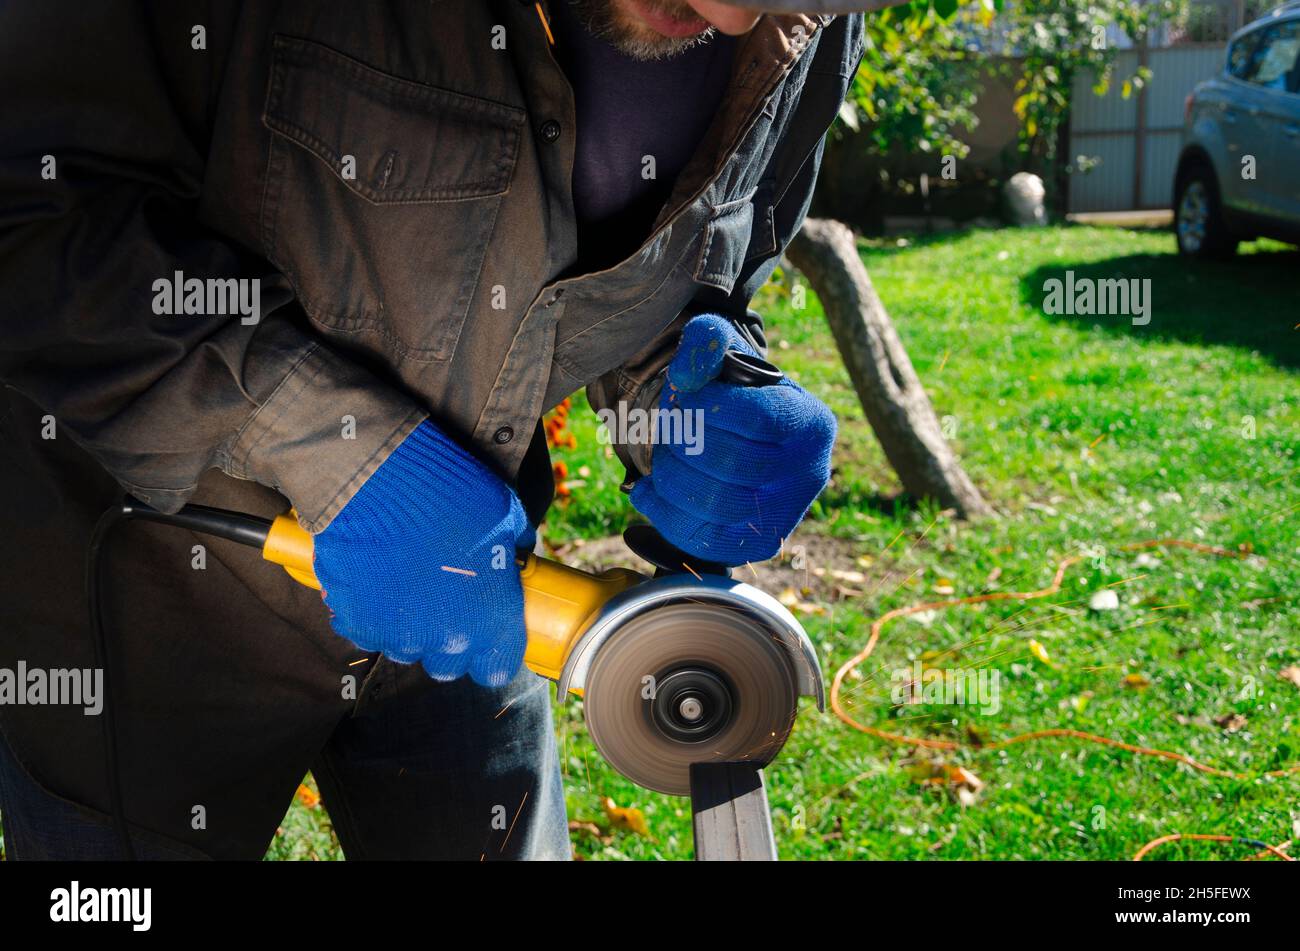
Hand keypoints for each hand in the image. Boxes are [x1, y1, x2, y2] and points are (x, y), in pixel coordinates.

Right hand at [312, 420, 534, 686]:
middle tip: (445, 600)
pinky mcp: (355, 621)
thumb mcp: (506, 514)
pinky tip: (379, 580)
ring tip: (409, 584)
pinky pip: (368, 631)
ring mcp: (396, 634)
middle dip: (448, 639)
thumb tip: (516, 556)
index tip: (487, 632)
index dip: (492, 652)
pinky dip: (373, 613)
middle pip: (448, 664)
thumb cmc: (450, 491)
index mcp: (491, 621)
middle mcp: (444, 639)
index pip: (496, 669)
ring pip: (406, 648)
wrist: (379, 477)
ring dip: (410, 626)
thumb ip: (515, 549)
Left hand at [630, 314, 834, 564]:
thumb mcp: (726, 350)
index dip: (708, 405)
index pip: (757, 418)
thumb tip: (687, 376)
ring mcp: (783, 515)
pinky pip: (701, 539)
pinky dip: (663, 511)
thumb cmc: (734, 392)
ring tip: (666, 453)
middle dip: (683, 440)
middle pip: (731, 465)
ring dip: (671, 474)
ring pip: (714, 505)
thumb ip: (707, 340)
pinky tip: (652, 488)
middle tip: (670, 425)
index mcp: (811, 423)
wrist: (741, 438)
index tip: (689, 395)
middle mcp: (808, 473)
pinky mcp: (752, 544)